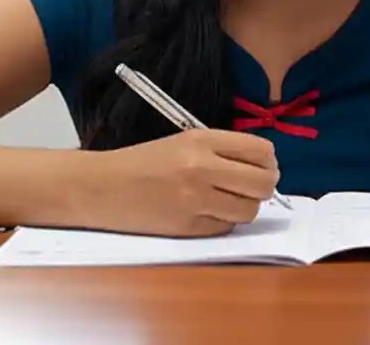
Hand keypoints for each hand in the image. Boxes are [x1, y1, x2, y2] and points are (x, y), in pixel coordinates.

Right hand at [82, 129, 279, 236]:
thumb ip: (221, 151)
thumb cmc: (143, 162)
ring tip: (225, 201)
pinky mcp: (188, 227)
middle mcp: (203, 168)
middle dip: (264, 188)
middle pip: (263, 184)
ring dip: (243, 208)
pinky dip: (222, 222)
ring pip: (249, 210)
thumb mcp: (184, 142)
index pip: (261, 151)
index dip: (268, 162)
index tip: (261, 168)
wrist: (102, 187)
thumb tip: (262, 166)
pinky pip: (225, 228)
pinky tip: (205, 213)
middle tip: (250, 188)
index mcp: (202, 141)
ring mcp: (196, 200)